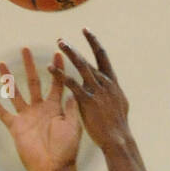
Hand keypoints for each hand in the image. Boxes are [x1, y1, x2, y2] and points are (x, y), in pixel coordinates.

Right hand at [0, 47, 80, 170]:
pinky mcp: (16, 127)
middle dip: (29, 66)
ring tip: (0, 63)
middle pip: (33, 82)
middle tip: (24, 49)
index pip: (56, 83)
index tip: (57, 53)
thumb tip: (74, 87)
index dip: (57, 69)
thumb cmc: (67, 150)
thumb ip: (72, 107)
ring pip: (15, 93)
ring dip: (8, 79)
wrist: (54, 170)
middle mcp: (40, 109)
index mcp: (55, 108)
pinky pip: (2, 113)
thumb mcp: (73, 126)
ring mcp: (27, 117)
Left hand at [48, 30, 130, 150]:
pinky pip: (71, 84)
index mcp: (112, 82)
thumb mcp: (119, 104)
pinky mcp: (88, 100)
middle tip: (60, 40)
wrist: (118, 139)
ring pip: (81, 66)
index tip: (86, 31)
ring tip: (58, 44)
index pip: (102, 57)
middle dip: (74, 49)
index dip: (94, 43)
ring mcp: (96, 90)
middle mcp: (105, 83)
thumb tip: (110, 86)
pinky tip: (50, 68)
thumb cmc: (118, 125)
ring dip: (69, 53)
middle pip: (88, 60)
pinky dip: (60, 75)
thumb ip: (111, 93)